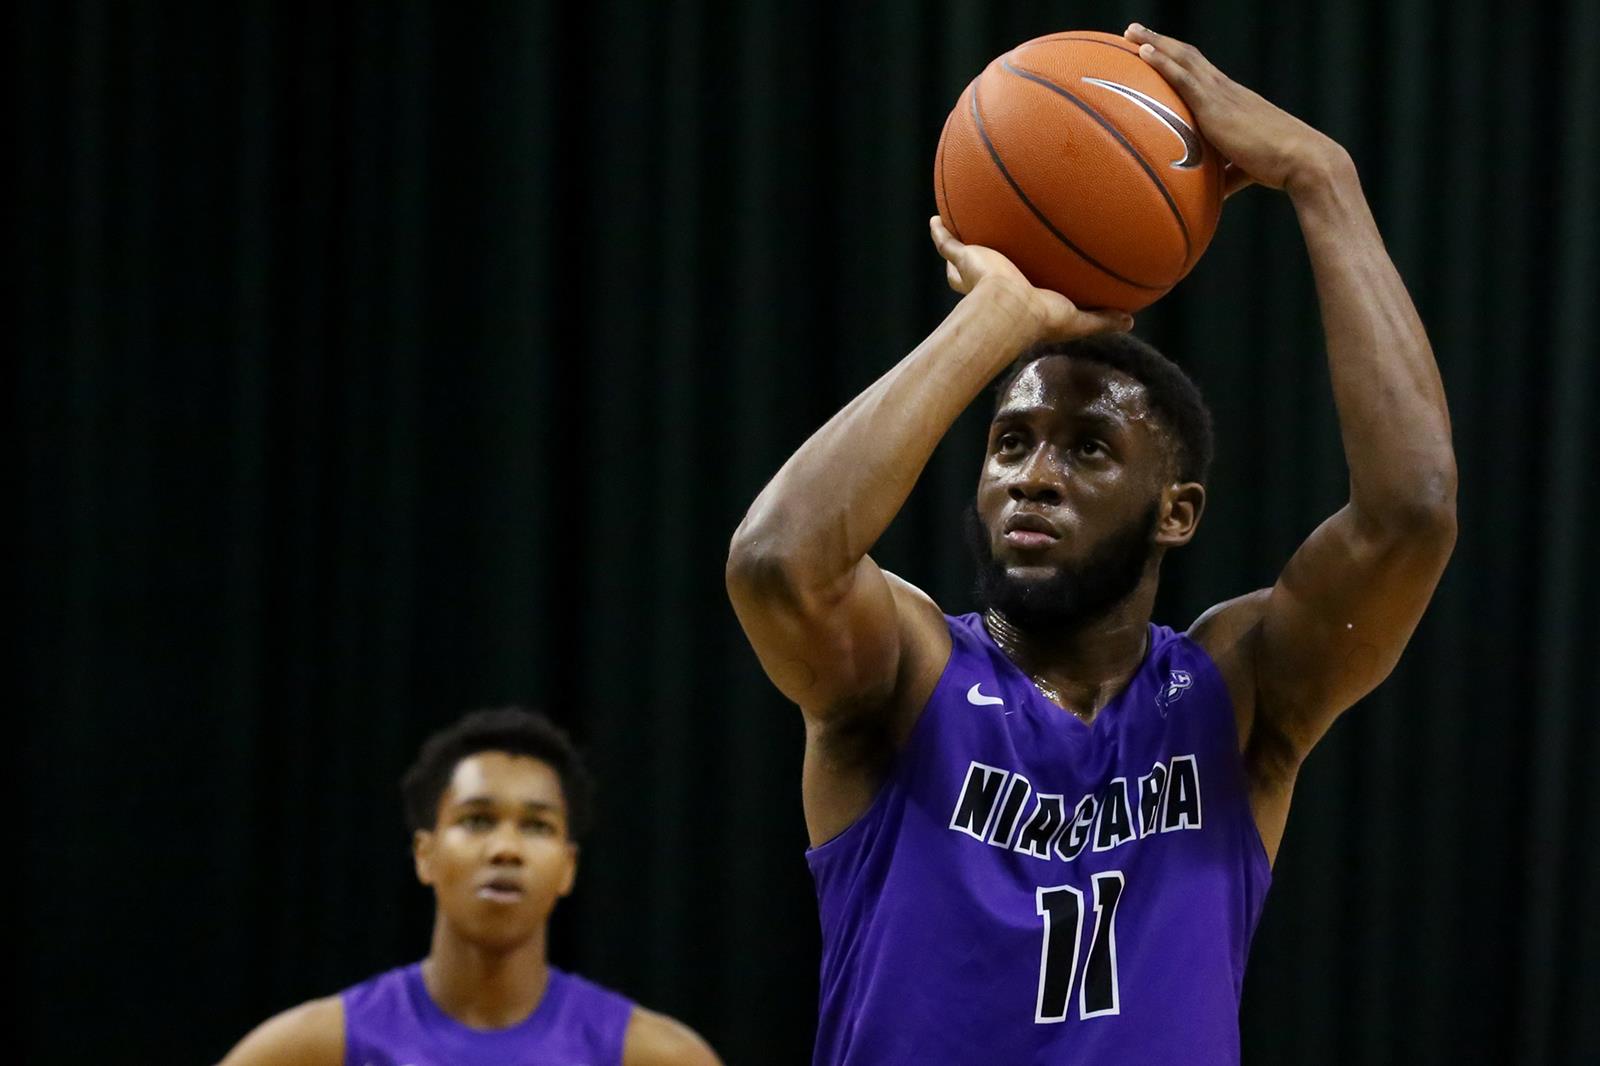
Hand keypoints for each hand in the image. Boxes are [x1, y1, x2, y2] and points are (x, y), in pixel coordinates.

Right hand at [929, 216, 1132, 339]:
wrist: (1011, 310)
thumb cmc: (1038, 319)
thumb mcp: (1075, 320)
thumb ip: (1101, 319)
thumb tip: (1131, 320)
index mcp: (1010, 297)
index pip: (1007, 292)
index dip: (1007, 287)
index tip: (1008, 280)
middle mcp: (986, 285)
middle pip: (973, 277)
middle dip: (971, 268)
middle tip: (977, 255)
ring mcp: (973, 269)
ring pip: (959, 256)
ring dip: (956, 246)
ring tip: (952, 228)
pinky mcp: (964, 258)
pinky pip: (947, 242)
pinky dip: (939, 232)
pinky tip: (935, 218)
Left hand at [1123, 23, 1349, 197]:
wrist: (1301, 160)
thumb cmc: (1277, 166)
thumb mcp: (1244, 168)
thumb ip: (1226, 176)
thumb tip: (1212, 196)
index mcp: (1233, 100)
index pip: (1202, 72)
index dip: (1180, 59)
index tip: (1158, 50)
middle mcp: (1226, 90)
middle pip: (1188, 57)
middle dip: (1161, 42)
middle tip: (1135, 31)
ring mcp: (1221, 94)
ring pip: (1183, 59)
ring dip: (1155, 43)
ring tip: (1131, 31)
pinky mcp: (1216, 106)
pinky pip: (1184, 77)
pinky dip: (1163, 62)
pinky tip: (1144, 52)